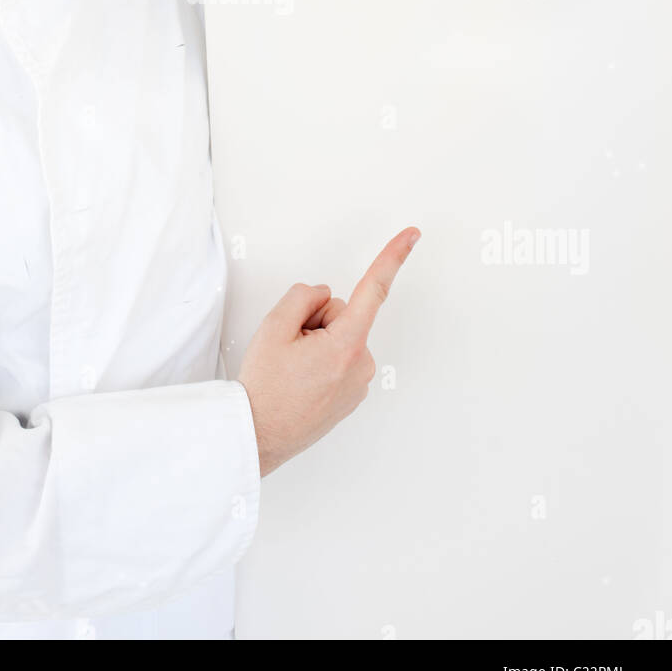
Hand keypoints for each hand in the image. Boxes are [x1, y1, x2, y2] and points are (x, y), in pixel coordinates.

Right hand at [237, 225, 420, 477]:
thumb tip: (323, 296)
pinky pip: (340, 359)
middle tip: (289, 349)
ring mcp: (359, 383)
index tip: (413, 234)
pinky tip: (300, 381)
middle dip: (316, 321)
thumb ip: (304, 296)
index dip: (393, 257)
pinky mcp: (353, 395)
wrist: (258, 436)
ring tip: (292, 370)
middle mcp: (361, 364)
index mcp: (346, 344)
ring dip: (317, 344)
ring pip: (340, 337)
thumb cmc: (264, 388)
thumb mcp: (273, 327)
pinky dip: (322, 361)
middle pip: (343, 314)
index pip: (374, 290)